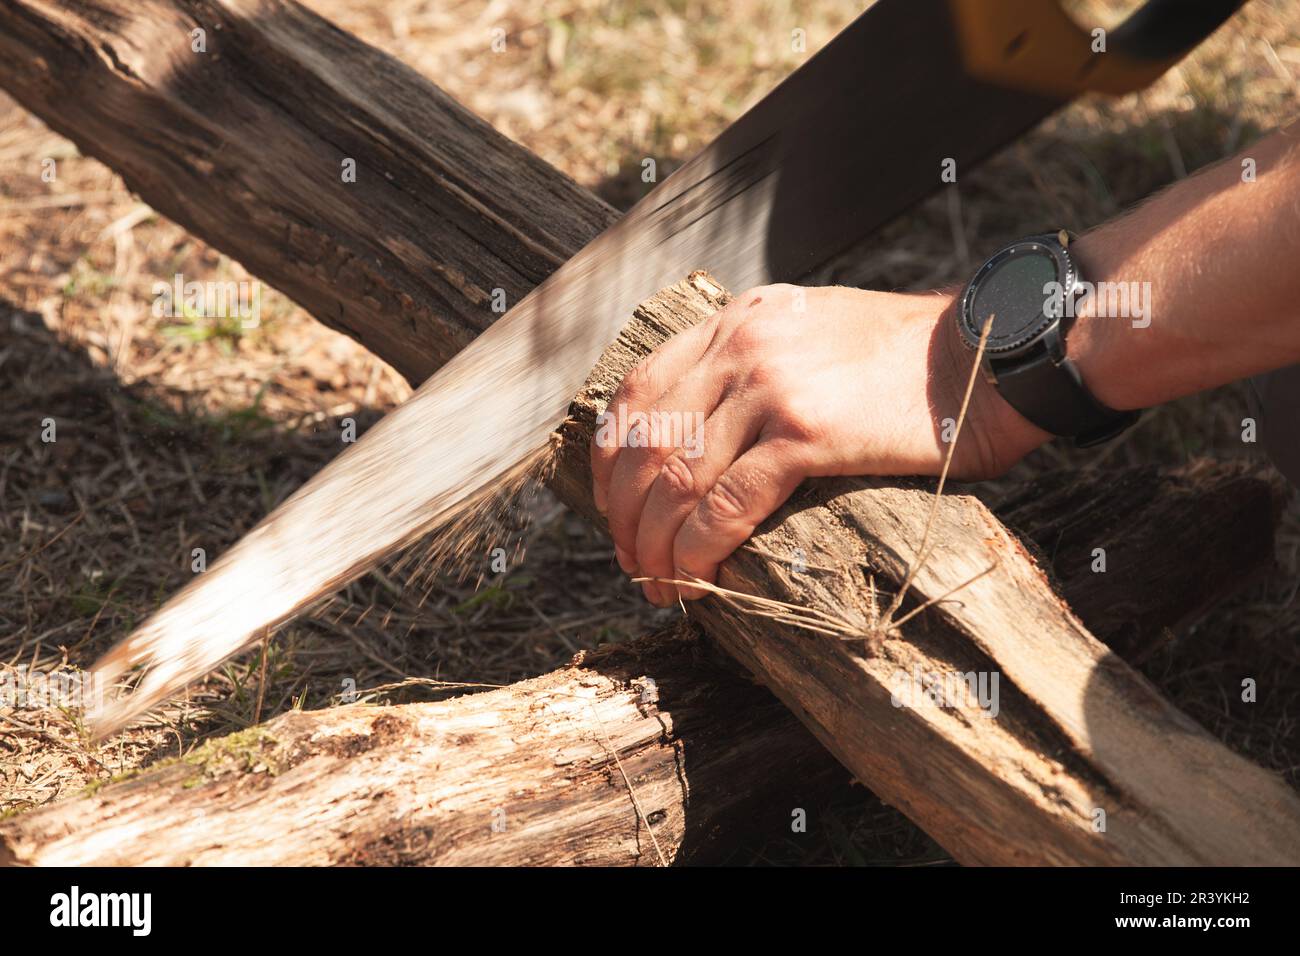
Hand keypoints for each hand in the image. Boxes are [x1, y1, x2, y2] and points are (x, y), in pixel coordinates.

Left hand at [589, 283, 1047, 605]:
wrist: (991, 352)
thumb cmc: (911, 359)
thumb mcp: (815, 332)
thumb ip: (759, 362)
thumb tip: (713, 433)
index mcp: (737, 321)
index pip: (637, 391)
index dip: (610, 462)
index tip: (615, 509)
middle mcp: (741, 345)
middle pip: (645, 441)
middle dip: (626, 515)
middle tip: (631, 562)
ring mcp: (771, 385)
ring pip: (677, 478)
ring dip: (656, 545)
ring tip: (658, 585)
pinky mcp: (808, 433)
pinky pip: (727, 505)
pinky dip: (700, 552)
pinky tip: (696, 582)